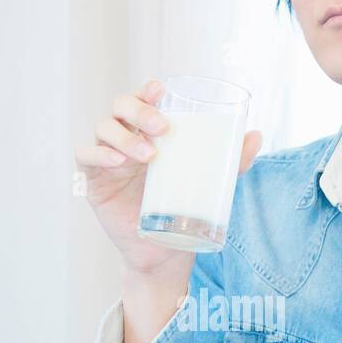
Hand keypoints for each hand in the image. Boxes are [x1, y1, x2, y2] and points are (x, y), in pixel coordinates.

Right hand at [75, 79, 261, 276]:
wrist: (163, 252)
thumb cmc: (183, 210)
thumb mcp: (209, 184)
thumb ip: (232, 162)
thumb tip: (256, 135)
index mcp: (149, 133)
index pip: (142, 99)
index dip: (147, 90)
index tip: (161, 90)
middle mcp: (126, 138)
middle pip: (120, 106)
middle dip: (138, 109)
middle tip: (162, 128)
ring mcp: (107, 157)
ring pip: (103, 127)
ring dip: (124, 135)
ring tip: (148, 155)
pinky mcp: (94, 180)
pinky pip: (85, 156)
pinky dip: (98, 153)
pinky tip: (116, 161)